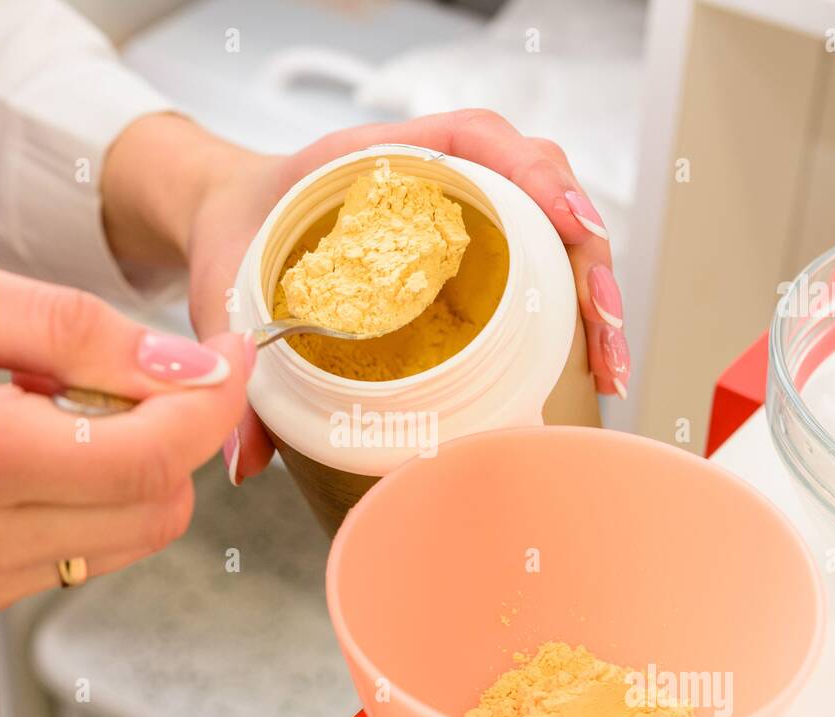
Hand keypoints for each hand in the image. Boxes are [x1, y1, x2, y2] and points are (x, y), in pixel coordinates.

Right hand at [0, 245, 251, 617]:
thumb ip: (63, 327)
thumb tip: (185, 367)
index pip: (148, 454)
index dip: (211, 400)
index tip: (225, 351)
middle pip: (158, 504)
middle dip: (176, 429)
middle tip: (126, 363)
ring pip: (134, 535)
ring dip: (134, 463)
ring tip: (56, 403)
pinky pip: (83, 550)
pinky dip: (90, 495)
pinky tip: (28, 447)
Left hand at [104, 110, 626, 483]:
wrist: (231, 217)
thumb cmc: (238, 233)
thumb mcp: (227, 286)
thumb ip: (232, 354)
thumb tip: (245, 460)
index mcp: (378, 155)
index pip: (477, 138)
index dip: (534, 175)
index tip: (570, 223)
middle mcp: (432, 175)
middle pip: (539, 188)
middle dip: (587, 256)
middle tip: (603, 329)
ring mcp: (459, 211)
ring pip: (551, 228)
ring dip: (592, 288)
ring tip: (607, 361)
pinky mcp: (469, 249)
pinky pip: (535, 259)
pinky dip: (569, 305)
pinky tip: (587, 361)